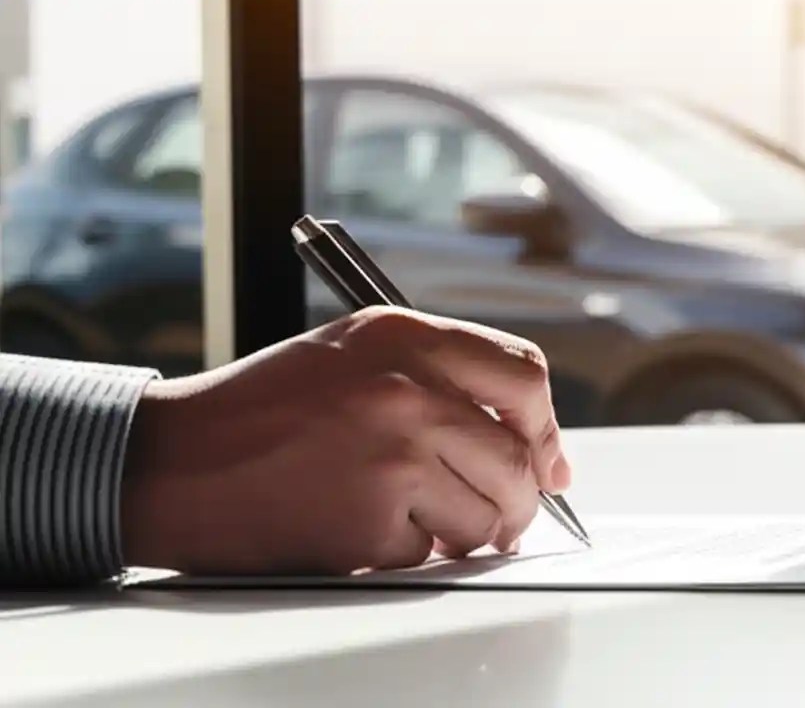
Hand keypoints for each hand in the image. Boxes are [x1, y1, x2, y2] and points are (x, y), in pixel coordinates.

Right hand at [121, 306, 571, 573]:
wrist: (172, 459)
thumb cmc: (262, 409)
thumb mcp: (354, 354)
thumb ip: (443, 379)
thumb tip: (535, 445)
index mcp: (406, 336)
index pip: (525, 376)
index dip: (545, 427)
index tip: (548, 461)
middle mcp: (407, 389)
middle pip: (520, 459)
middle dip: (519, 501)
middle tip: (502, 516)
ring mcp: (392, 455)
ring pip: (488, 515)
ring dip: (466, 531)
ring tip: (418, 517)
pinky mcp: (368, 520)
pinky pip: (428, 550)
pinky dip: (406, 550)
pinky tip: (359, 524)